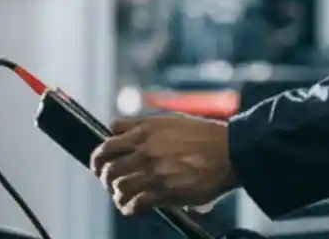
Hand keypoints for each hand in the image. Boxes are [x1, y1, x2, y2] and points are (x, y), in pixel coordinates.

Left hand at [90, 114, 239, 215]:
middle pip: (109, 169)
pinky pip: (135, 204)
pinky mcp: (166, 192)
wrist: (230, 152)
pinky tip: (133, 207)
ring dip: (117, 194)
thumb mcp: (169, 119)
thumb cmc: (203, 134)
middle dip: (105, 178)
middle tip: (110, 182)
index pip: (106, 145)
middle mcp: (147, 151)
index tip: (100, 165)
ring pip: (119, 187)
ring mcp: (155, 172)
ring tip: (123, 196)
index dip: (98, 158)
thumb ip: (139, 123)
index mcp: (146, 132)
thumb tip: (113, 126)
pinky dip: (129, 208)